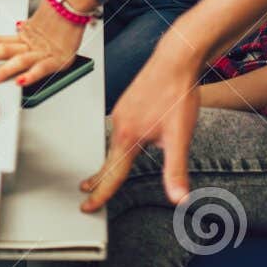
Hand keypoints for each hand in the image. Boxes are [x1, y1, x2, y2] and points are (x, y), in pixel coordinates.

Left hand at [0, 0, 86, 87]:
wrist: (77, 3)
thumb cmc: (62, 15)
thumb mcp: (41, 24)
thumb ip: (28, 30)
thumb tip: (17, 27)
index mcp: (25, 36)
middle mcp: (30, 44)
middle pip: (4, 49)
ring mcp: (43, 52)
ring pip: (20, 60)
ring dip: (4, 70)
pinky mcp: (58, 60)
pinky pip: (42, 69)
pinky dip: (30, 76)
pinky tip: (20, 81)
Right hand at [78, 43, 201, 209]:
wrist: (175, 59)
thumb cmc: (177, 93)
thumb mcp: (180, 137)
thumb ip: (175, 171)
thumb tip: (178, 198)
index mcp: (128, 136)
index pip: (112, 174)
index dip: (101, 194)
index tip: (89, 206)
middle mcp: (120, 124)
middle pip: (107, 160)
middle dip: (98, 180)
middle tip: (86, 192)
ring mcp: (122, 111)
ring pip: (112, 143)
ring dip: (107, 161)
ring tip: (101, 173)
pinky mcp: (129, 103)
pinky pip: (118, 130)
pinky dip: (116, 144)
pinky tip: (124, 141)